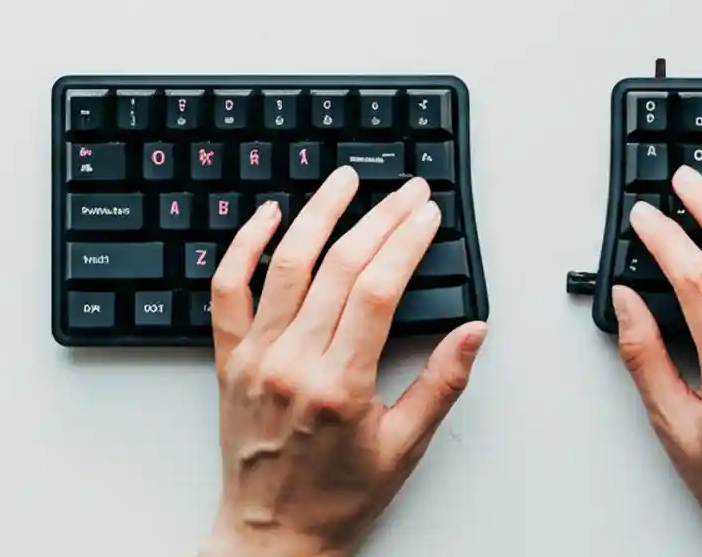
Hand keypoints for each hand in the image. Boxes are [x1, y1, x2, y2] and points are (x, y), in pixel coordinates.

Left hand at [198, 168, 487, 556]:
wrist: (271, 537)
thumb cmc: (337, 499)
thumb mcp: (404, 447)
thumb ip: (442, 383)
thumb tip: (474, 331)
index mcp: (340, 386)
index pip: (377, 290)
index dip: (406, 242)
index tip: (427, 215)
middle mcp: (292, 363)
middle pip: (338, 267)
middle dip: (379, 219)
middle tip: (407, 191)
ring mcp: (255, 357)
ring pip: (286, 265)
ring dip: (318, 213)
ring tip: (346, 180)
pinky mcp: (229, 359)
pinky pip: (227, 290)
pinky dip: (244, 246)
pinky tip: (266, 216)